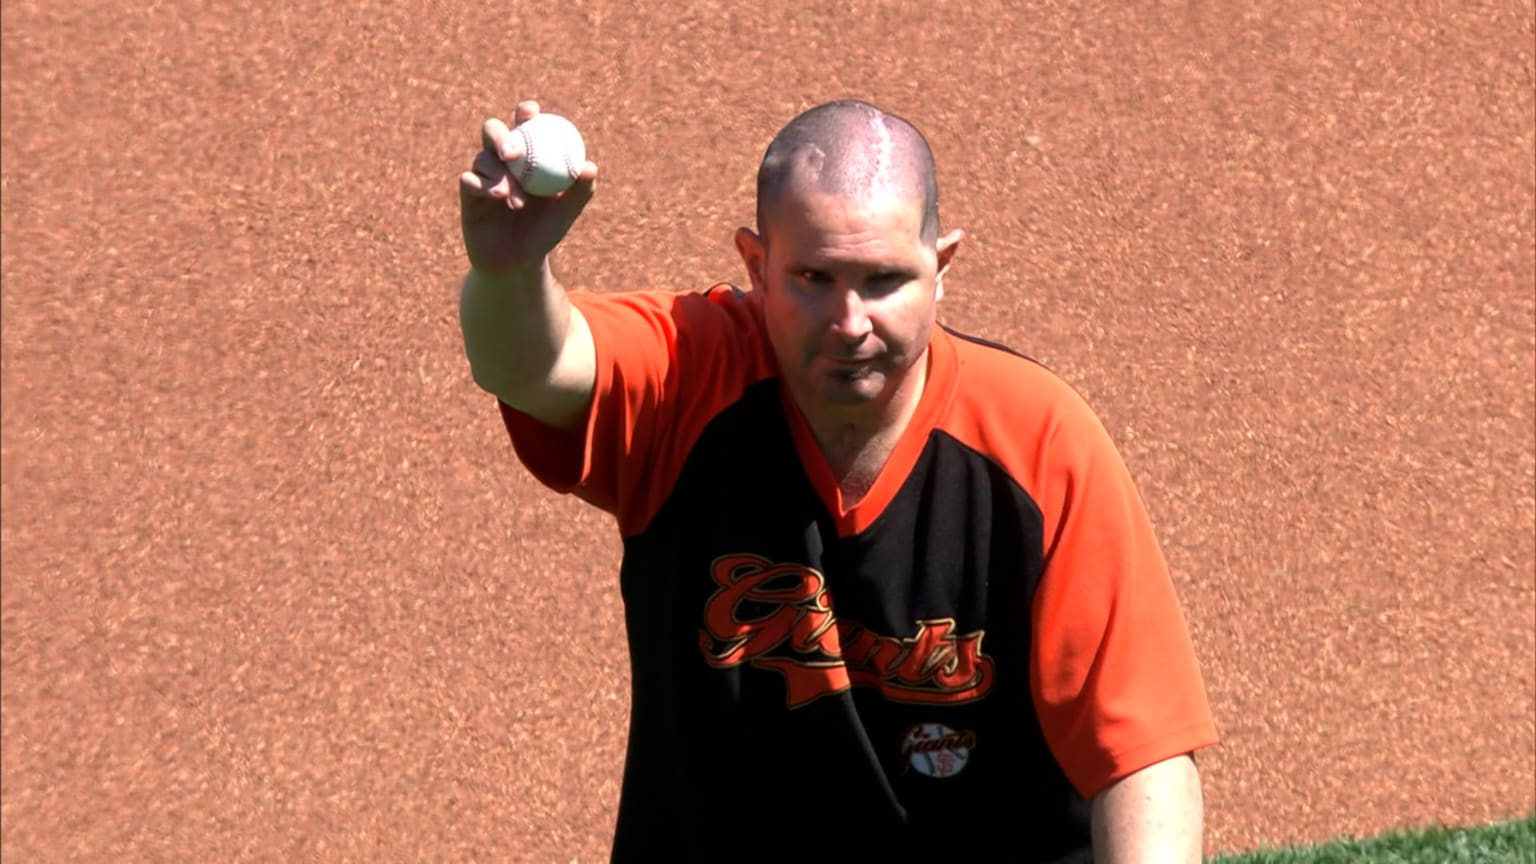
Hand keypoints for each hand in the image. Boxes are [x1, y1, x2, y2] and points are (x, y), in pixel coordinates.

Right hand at [458, 100, 597, 276]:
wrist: (518, 262)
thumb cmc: (544, 232)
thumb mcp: (565, 212)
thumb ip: (580, 190)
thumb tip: (590, 167)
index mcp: (527, 156)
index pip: (523, 126)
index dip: (524, 113)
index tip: (531, 112)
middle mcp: (501, 161)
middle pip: (492, 131)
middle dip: (500, 136)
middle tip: (513, 153)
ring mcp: (483, 175)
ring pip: (483, 159)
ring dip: (501, 176)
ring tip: (516, 202)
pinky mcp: (469, 194)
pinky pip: (469, 180)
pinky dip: (483, 185)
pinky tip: (497, 195)